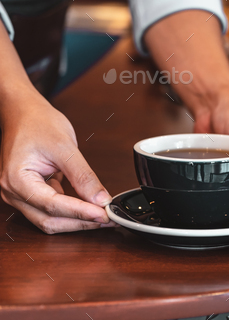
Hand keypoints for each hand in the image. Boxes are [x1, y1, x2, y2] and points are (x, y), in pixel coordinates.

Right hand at [0, 95, 114, 233]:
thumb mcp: (65, 147)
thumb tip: (100, 199)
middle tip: (109, 219)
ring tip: (104, 216)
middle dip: (80, 222)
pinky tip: (92, 208)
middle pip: (49, 220)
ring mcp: (21, 194)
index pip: (52, 205)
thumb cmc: (37, 123)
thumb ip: (83, 176)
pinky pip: (52, 209)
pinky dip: (73, 211)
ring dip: (77, 220)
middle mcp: (13, 192)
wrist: (24, 113)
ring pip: (50, 219)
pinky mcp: (31, 193)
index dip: (80, 212)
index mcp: (16, 179)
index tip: (103, 214)